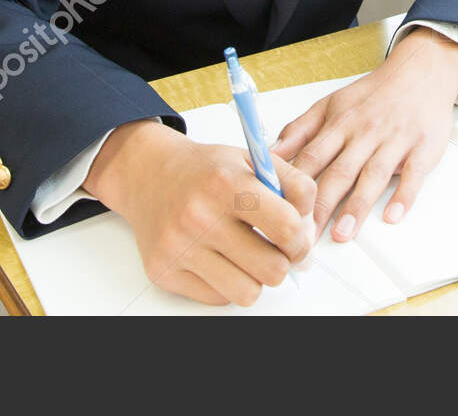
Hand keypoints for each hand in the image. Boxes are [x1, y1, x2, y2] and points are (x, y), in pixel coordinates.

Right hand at [84, 119, 316, 306]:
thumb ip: (294, 184)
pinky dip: (225, 284)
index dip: (302, 239)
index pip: (287, 226)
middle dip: (281, 261)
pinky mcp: (163, 272)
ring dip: (254, 277)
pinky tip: (218, 259)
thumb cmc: (205, 169)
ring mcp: (179, 247)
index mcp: (226, 182)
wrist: (148, 174)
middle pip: (272, 269)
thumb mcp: (253, 158)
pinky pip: (217, 299)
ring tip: (246, 255)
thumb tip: (308, 230)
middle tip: (275, 249)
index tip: (298, 239)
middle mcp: (199, 216)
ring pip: (247, 293)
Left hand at [270, 28, 457, 243]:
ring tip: (342, 234)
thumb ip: (300, 129)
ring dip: (357, 206)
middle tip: (305, 237)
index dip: (294, 185)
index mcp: (340, 123)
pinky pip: (413, 174)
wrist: (421, 72)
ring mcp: (395, 141)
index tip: (282, 211)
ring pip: (373, 176)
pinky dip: (404, 195)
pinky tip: (393, 215)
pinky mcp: (423, 148)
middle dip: (320, 205)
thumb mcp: (331, 104)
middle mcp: (365, 133)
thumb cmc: (373, 94)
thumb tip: (269, 153)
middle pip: (339, 172)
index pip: (312, 157)